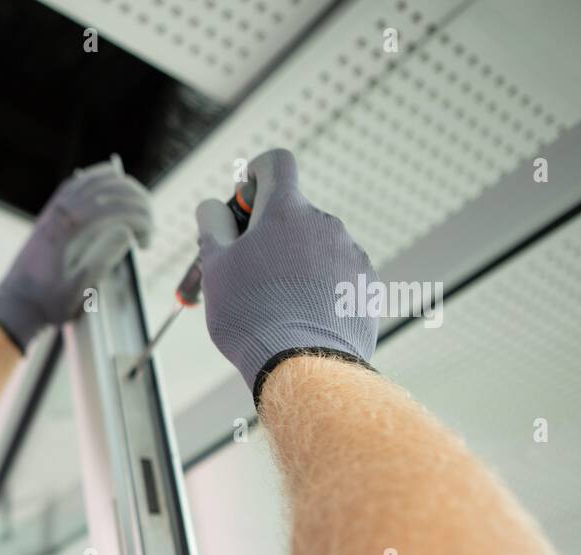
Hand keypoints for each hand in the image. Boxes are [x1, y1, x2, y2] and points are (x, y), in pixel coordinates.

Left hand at [0, 156, 153, 352]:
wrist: (16, 303)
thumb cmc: (47, 302)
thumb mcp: (78, 290)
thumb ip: (102, 261)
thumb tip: (125, 232)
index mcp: (68, 230)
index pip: (114, 209)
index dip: (139, 219)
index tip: (148, 239)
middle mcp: (61, 214)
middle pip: (107, 189)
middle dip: (136, 200)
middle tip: (150, 222)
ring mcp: (54, 211)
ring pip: (92, 181)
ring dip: (121, 186)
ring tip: (140, 201)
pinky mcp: (50, 214)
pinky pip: (75, 184)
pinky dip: (96, 177)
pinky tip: (110, 178)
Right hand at [195, 148, 378, 404]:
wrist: (302, 365)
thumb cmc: (250, 314)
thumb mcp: (215, 267)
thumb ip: (213, 226)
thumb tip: (215, 207)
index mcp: (285, 212)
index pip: (276, 163)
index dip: (257, 174)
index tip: (246, 199)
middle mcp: (324, 224)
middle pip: (293, 214)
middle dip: (270, 235)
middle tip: (248, 274)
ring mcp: (351, 254)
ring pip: (316, 247)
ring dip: (295, 264)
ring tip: (276, 306)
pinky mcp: (367, 286)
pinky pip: (338, 275)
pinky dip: (320, 288)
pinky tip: (302, 319)